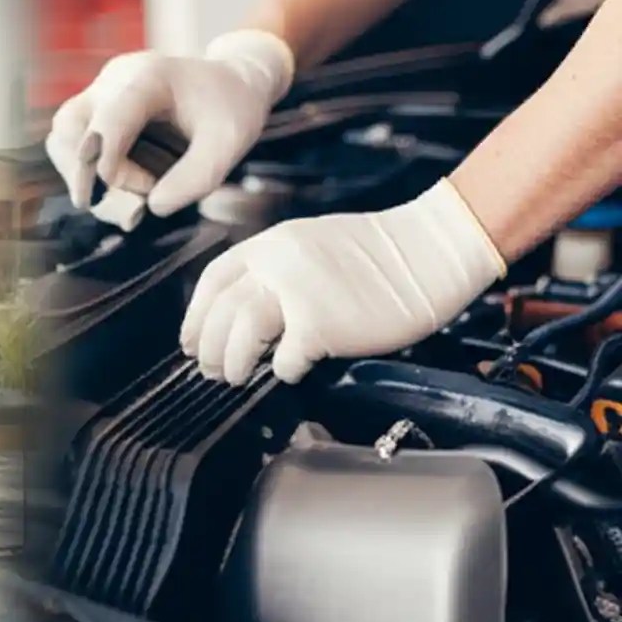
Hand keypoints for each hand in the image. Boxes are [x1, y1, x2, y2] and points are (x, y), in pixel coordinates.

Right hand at [44, 30, 294, 223]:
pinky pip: (73, 138)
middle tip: (127, 212)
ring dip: (80, 174)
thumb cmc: (231, 109)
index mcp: (148, 78)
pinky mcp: (98, 106)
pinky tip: (119, 188)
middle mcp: (115, 79)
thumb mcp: (229, 144)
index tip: (137, 202)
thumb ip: (197, 176)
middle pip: (71, 127)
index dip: (111, 166)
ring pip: (62, 133)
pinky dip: (85, 169)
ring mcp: (102, 90)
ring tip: (121, 202)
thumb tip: (153, 207)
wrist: (232, 82)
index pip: (109, 121)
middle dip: (89, 175)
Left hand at [180, 178, 506, 385]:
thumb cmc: (381, 255)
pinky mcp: (321, 322)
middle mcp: (277, 263)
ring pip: (240, 334)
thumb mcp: (313, 245)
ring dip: (232, 362)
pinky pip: (285, 359)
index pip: (214, 280)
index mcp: (271, 244)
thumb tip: (244, 314)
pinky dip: (283, 371)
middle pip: (220, 312)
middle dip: (206, 347)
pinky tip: (292, 370)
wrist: (432, 251)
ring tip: (236, 377)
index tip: (190, 341)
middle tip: (210, 369)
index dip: (195, 316)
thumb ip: (275, 272)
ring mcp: (297, 292)